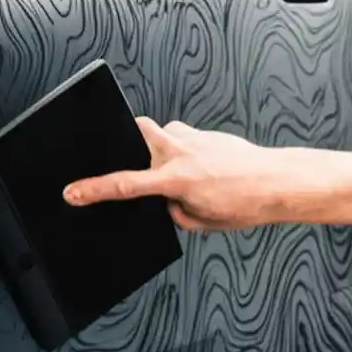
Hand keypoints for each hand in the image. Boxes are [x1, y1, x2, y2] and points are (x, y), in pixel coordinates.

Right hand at [62, 118, 306, 230]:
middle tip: (138, 163)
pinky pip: (181, 136)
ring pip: (160, 131)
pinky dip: (181, 150)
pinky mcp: (206, 133)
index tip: (72, 192)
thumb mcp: (201, 221)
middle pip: (139, 130)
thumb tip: (165, 199)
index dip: (93, 189)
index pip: (124, 184)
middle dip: (130, 140)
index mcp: (175, 179)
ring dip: (160, 147)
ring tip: (177, 171)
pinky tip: (197, 167)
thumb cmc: (245, 203)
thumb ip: (174, 209)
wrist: (279, 182)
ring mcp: (193, 137)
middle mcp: (180, 152)